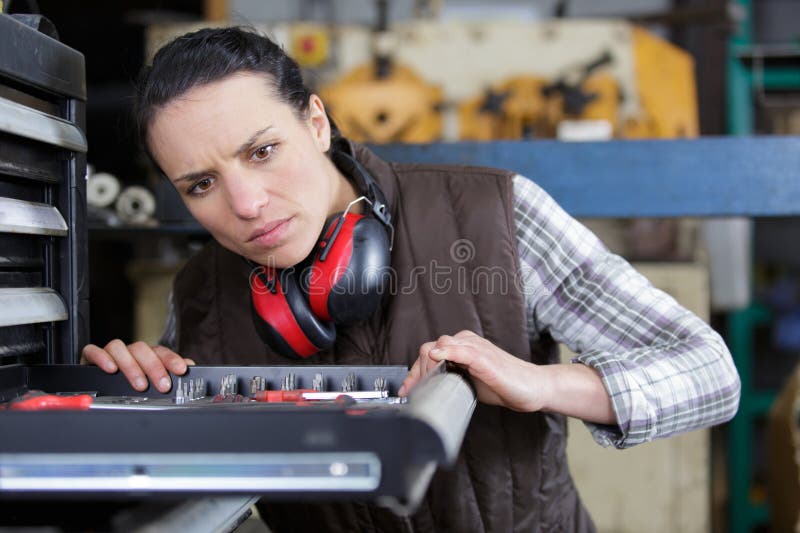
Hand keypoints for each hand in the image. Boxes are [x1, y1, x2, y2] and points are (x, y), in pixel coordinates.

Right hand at [81, 340, 194, 392]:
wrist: (98, 388)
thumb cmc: (129, 383)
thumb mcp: (152, 380)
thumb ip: (170, 372)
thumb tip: (189, 365)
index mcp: (145, 354)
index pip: (160, 351)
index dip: (172, 359)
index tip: (181, 370)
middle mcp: (129, 351)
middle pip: (141, 349)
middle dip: (154, 368)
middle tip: (162, 385)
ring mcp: (110, 353)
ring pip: (118, 347)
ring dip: (131, 366)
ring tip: (140, 385)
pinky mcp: (90, 358)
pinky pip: (92, 351)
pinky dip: (102, 358)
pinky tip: (111, 369)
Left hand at [399, 330, 544, 411]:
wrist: (532, 388)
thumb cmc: (503, 385)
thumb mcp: (468, 382)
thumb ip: (450, 378)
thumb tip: (428, 389)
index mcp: (462, 347)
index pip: (430, 351)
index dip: (415, 371)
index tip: (407, 390)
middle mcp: (467, 342)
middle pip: (431, 347)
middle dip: (417, 370)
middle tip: (413, 392)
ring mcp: (477, 348)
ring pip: (442, 344)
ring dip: (427, 364)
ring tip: (423, 385)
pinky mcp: (485, 358)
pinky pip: (463, 350)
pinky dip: (448, 351)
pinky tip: (438, 356)